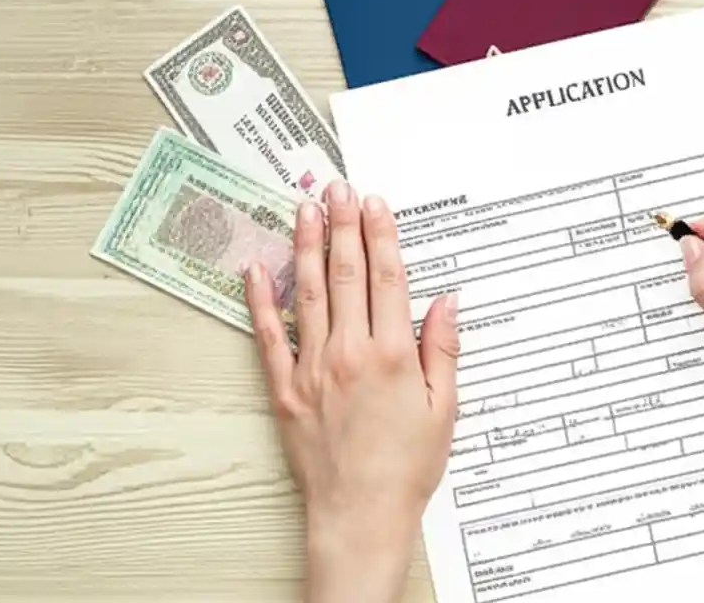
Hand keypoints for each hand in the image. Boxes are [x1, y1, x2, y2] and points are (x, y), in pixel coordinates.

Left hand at [244, 181, 459, 602]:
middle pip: (346, 274)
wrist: (360, 515)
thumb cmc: (407, 468)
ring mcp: (314, 368)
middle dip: (343, 225)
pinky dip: (261, 301)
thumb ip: (443, 350)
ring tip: (304, 209)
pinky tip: (256, 270)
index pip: (387, 279)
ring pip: (307, 293)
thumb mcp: (444, 409)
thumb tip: (447, 301)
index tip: (376, 203)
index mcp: (395, 355)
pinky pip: (270, 336)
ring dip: (306, 247)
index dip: (382, 235)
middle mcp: (351, 353)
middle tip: (338, 188)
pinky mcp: (285, 389)